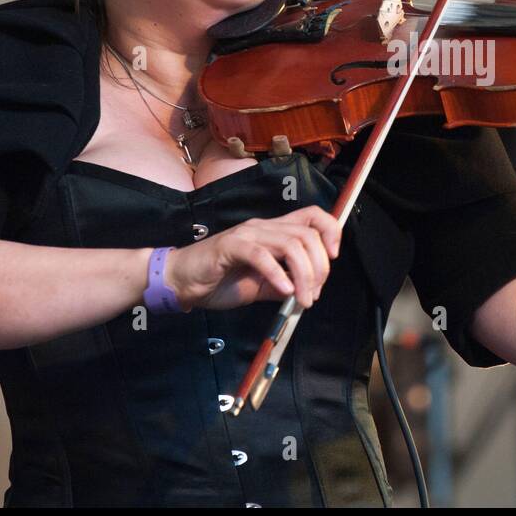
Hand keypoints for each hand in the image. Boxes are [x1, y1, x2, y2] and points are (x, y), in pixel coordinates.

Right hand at [164, 205, 341, 311]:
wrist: (182, 282)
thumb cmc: (220, 281)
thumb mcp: (261, 285)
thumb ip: (285, 284)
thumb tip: (309, 291)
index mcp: (273, 231)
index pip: (312, 216)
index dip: (331, 231)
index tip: (333, 258)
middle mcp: (263, 227)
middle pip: (307, 234)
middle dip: (320, 266)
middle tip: (313, 293)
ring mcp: (247, 235)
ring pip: (290, 244)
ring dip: (304, 275)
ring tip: (301, 299)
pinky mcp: (230, 247)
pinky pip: (262, 256)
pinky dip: (278, 274)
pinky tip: (283, 291)